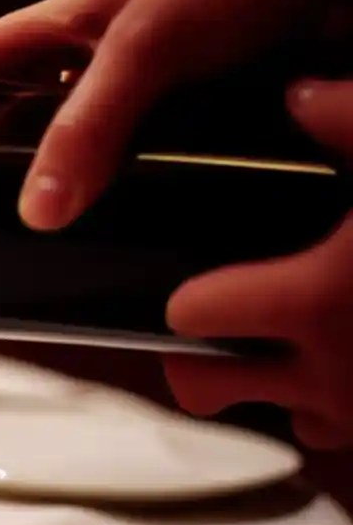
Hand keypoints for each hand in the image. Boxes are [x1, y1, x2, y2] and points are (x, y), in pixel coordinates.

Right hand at [0, 0, 350, 230]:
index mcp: (57, 32)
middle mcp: (91, 68)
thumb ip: (87, 125)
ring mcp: (140, 101)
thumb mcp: (143, 47)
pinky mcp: (187, 131)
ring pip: (85, 158)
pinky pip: (146, 179)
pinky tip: (128, 242)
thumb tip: (37, 210)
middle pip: (20, 125)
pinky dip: (136, 207)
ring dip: (75, 196)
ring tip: (47, 253)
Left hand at [165, 79, 352, 448]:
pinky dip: (330, 404)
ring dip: (265, 385)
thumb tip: (298, 94)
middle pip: (203, 390)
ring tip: (282, 338)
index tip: (200, 277)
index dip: (187, 297)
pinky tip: (348, 355)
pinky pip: (341, 430)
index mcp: (315, 302)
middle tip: (210, 325)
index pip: (192, 316)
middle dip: (194, 359)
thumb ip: (349, 115)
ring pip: (275, 417)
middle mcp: (330, 371)